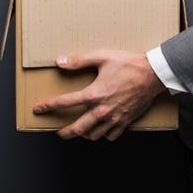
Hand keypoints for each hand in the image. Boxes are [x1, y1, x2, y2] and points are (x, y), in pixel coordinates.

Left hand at [33, 49, 164, 140]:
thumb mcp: (102, 56)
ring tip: (80, 129)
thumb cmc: (129, 64)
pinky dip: (104, 134)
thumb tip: (60, 62)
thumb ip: (79, 60)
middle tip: (58, 132)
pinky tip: (102, 128)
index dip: (48, 106)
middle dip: (64, 132)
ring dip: (84, 133)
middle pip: (77, 129)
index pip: (64, 102)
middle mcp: (102, 110)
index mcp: (94, 94)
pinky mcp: (126, 121)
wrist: (153, 74)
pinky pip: (111, 135)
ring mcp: (114, 118)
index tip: (38, 109)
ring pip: (93, 135)